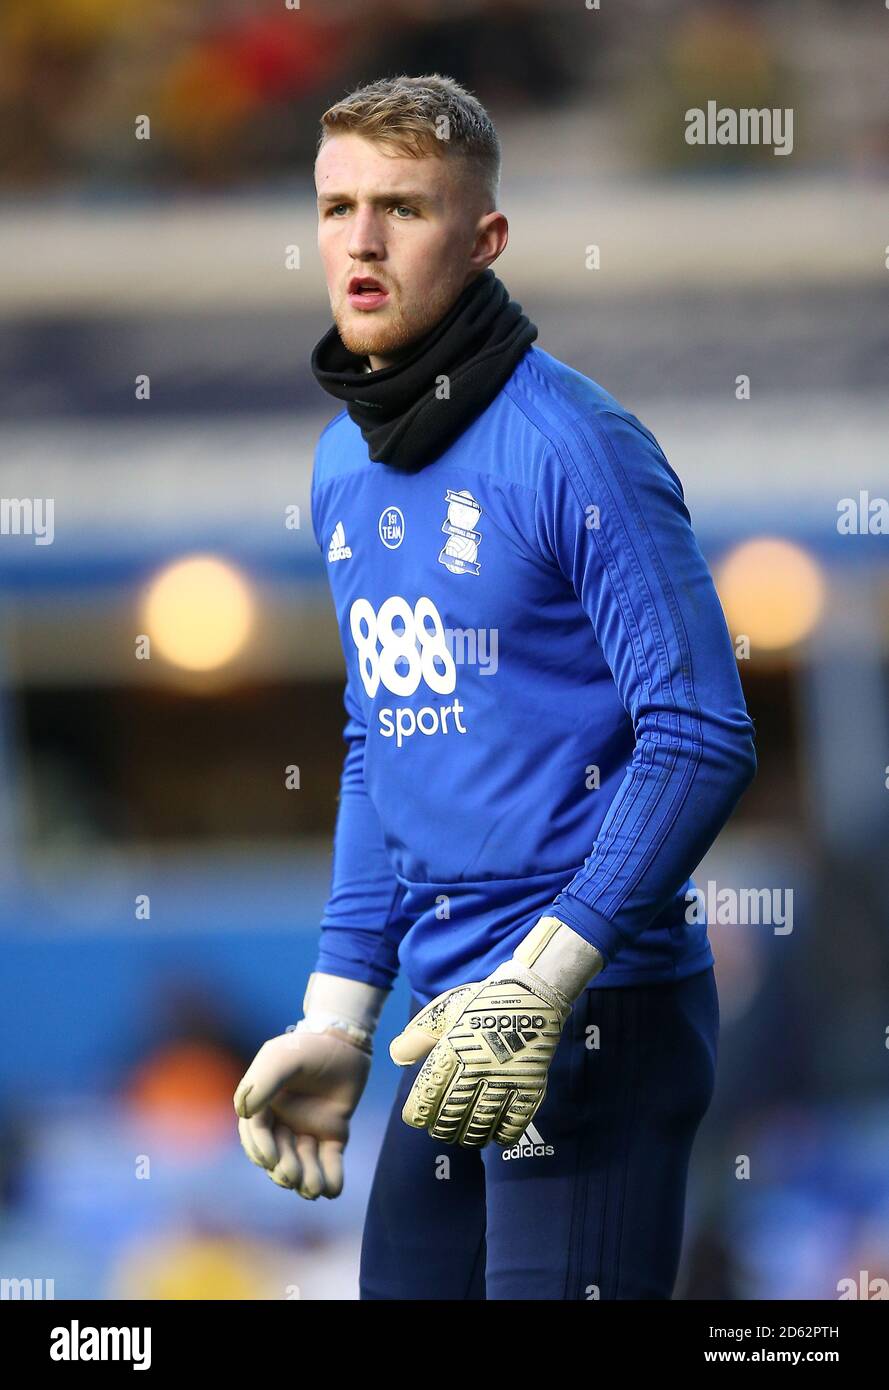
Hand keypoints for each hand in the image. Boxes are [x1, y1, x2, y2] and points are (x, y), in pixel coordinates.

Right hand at [233, 1028, 369, 1198]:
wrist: (345, 1041)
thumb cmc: (307, 1047)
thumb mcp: (281, 1058)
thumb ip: (262, 1081)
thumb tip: (243, 1112)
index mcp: (263, 1106)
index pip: (256, 1135)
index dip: (261, 1150)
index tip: (271, 1159)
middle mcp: (283, 1123)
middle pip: (279, 1155)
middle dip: (283, 1170)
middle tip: (293, 1176)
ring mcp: (308, 1130)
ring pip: (303, 1163)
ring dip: (306, 1180)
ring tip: (313, 1189)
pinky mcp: (333, 1134)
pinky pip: (331, 1162)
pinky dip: (332, 1178)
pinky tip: (333, 1190)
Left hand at [389, 959, 570, 1148]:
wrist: (532, 993)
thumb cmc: (482, 1002)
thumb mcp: (444, 1011)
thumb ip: (418, 1037)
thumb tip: (396, 1057)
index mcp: (453, 1049)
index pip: (428, 1094)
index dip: (418, 1113)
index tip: (415, 1119)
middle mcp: (477, 1068)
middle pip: (452, 1115)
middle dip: (441, 1129)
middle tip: (439, 1131)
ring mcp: (505, 1079)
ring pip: (481, 1125)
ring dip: (468, 1136)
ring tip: (462, 1136)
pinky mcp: (530, 1086)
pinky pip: (513, 1123)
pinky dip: (501, 1135)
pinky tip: (494, 1133)